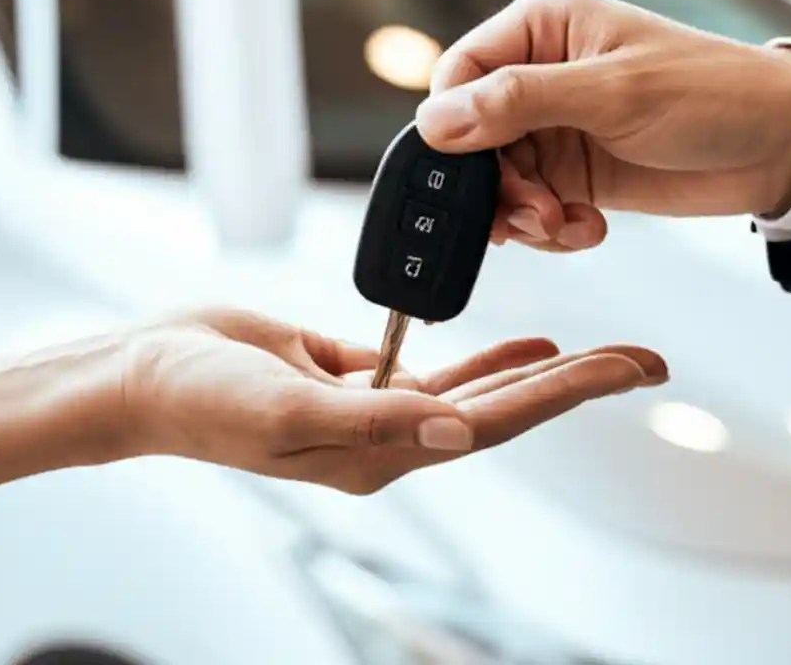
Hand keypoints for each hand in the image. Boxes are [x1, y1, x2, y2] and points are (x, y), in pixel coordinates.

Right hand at [120, 309, 667, 493]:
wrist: (148, 374)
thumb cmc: (204, 402)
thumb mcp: (289, 413)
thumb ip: (376, 418)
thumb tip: (460, 428)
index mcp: (384, 453)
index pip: (498, 420)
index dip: (567, 392)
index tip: (626, 369)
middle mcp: (392, 434)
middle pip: (507, 404)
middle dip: (576, 381)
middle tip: (642, 360)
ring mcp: (377, 404)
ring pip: (479, 383)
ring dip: (537, 366)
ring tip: (598, 350)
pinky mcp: (356, 371)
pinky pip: (436, 359)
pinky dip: (483, 349)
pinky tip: (519, 337)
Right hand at [414, 0, 790, 251]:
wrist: (781, 147)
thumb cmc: (713, 93)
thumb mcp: (612, 94)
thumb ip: (520, 103)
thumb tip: (437, 121)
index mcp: (542, 28)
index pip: (460, 75)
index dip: (453, 130)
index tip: (469, 176)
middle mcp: (539, 75)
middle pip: (471, 139)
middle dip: (495, 186)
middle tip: (531, 215)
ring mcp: (554, 127)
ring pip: (497, 182)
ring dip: (522, 215)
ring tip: (563, 225)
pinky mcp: (572, 172)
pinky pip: (530, 208)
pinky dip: (548, 229)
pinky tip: (585, 229)